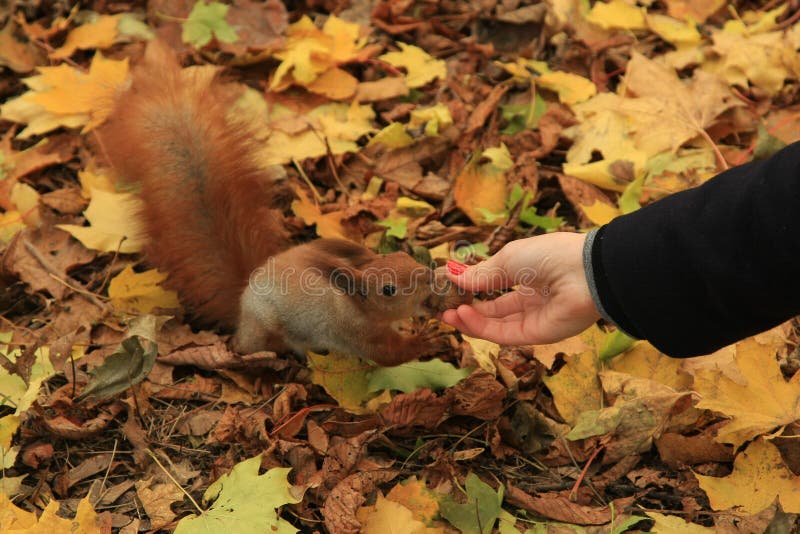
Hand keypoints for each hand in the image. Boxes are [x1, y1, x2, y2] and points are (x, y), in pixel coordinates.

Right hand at [442, 233, 600, 344]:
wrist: (584, 273)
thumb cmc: (549, 255)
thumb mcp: (508, 259)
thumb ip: (481, 274)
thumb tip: (453, 276)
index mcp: (528, 276)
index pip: (495, 288)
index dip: (472, 291)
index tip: (448, 290)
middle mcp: (531, 299)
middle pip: (493, 311)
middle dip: (467, 310)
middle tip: (442, 309)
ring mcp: (534, 319)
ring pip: (496, 325)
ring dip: (470, 321)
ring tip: (447, 314)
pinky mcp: (536, 336)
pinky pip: (504, 334)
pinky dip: (482, 328)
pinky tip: (463, 316)